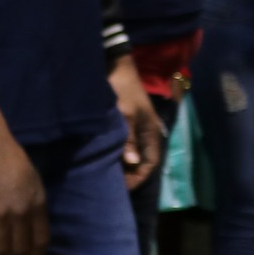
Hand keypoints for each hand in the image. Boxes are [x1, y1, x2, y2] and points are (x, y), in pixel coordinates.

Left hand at [109, 55, 162, 190]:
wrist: (115, 66)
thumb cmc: (122, 90)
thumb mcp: (125, 114)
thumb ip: (128, 139)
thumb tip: (132, 163)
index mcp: (151, 133)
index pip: (150, 163)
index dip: (138, 178)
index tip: (123, 188)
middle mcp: (146, 133)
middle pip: (141, 161)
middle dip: (129, 174)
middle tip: (111, 185)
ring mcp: (135, 128)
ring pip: (130, 154)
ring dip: (120, 165)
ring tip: (104, 175)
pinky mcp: (124, 124)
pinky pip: (122, 145)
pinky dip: (114, 154)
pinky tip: (101, 158)